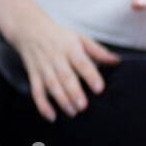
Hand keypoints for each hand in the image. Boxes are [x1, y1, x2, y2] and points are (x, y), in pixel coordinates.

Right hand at [4, 4, 120, 121]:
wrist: (29, 29)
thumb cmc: (59, 36)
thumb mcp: (79, 37)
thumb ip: (97, 51)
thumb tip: (116, 61)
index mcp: (69, 47)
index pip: (81, 62)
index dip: (90, 75)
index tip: (99, 88)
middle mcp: (55, 58)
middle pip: (64, 76)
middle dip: (73, 92)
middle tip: (83, 106)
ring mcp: (43, 67)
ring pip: (51, 85)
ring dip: (60, 100)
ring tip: (72, 112)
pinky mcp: (33, 76)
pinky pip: (36, 91)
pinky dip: (42, 105)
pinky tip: (51, 116)